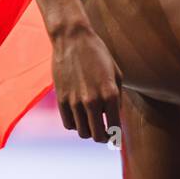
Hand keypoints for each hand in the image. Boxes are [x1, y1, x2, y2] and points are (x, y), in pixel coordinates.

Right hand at [49, 21, 122, 144]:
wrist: (72, 39)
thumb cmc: (98, 54)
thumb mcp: (116, 73)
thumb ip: (118, 98)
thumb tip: (115, 117)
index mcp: (110, 93)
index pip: (115, 128)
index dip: (116, 137)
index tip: (115, 139)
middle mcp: (93, 100)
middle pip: (97, 136)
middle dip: (103, 138)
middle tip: (104, 134)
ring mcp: (75, 101)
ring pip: (82, 132)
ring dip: (89, 131)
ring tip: (92, 123)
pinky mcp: (61, 99)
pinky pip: (68, 124)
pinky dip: (75, 125)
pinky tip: (80, 116)